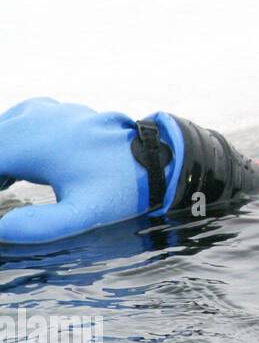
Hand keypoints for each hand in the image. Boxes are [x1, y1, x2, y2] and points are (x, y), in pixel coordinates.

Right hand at [0, 98, 172, 243]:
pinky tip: (15, 171)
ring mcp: (48, 111)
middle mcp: (36, 119)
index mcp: (33, 142)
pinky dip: (10, 144)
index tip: (3, 213)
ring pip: (3, 131)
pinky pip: (18, 122)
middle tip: (7, 194)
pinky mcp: (59, 111)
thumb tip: (1, 231)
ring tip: (7, 187)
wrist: (159, 156)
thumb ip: (41, 226)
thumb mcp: (84, 214)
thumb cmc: (120, 188)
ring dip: (3, 156)